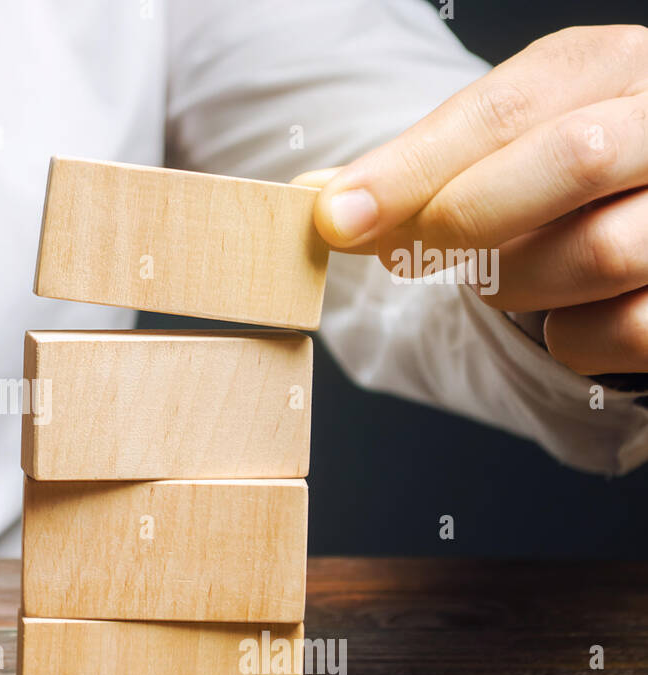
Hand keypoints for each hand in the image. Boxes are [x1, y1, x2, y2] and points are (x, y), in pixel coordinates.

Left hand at [295, 26, 647, 375]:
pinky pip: (620, 330)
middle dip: (463, 218)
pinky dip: (567, 338)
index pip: (512, 105)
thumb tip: (327, 205)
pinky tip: (560, 313)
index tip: (336, 216)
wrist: (645, 216)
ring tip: (494, 275)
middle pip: (570, 160)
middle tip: (399, 254)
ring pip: (597, 251)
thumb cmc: (560, 179)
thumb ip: (422, 168)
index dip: (413, 165)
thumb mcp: (501, 145)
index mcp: (616, 66)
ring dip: (510, 281)